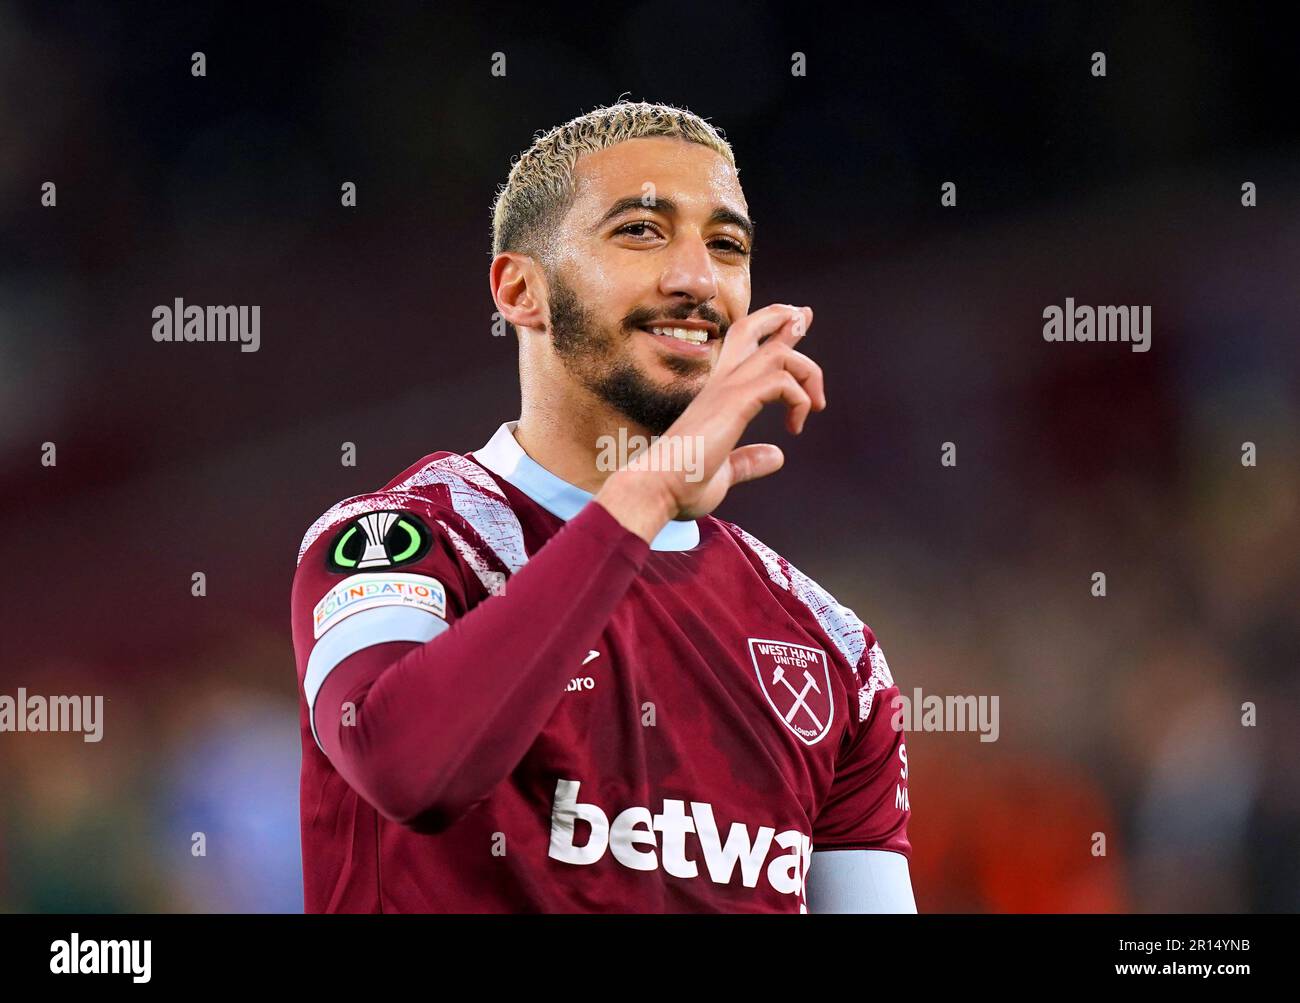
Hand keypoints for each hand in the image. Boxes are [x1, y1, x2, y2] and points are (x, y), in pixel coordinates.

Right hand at [597, 304, 824, 534]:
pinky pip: (780, 381)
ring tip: (816, 405)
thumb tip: (776, 456)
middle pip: (750, 327)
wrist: (656, 489)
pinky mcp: (734, 403)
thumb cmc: (681, 484)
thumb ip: (748, 461)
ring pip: (778, 352)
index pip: (743, 348)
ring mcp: (725, 390)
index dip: (772, 329)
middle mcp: (719, 384)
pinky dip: (799, 399)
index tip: (797, 320)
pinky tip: (795, 427)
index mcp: (715, 395)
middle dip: (783, 317)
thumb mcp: (724, 472)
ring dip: (807, 372)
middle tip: (806, 317)